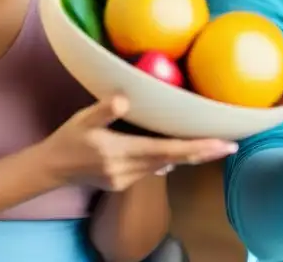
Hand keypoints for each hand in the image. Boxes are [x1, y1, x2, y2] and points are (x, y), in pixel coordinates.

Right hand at [38, 95, 237, 190]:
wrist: (50, 169)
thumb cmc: (68, 139)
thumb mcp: (82, 119)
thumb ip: (104, 110)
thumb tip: (123, 99)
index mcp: (121, 152)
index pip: (168, 150)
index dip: (197, 147)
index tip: (222, 144)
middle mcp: (128, 170)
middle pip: (174, 160)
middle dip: (203, 153)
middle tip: (232, 145)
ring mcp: (127, 179)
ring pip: (166, 166)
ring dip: (189, 156)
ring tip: (215, 146)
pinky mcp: (124, 182)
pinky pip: (154, 169)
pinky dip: (172, 160)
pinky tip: (185, 153)